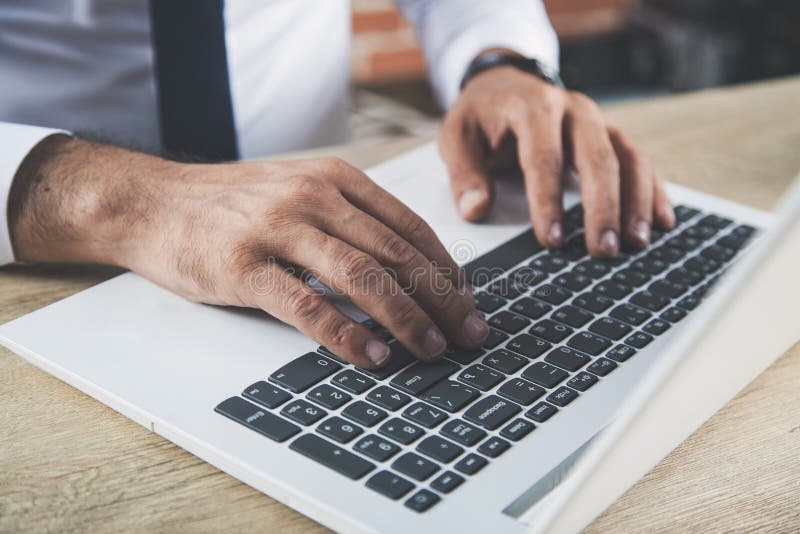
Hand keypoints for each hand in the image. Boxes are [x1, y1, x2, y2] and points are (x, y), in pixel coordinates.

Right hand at [9, 137, 488, 366]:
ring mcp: (277, 230)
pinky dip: (344, 334)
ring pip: (362, 278)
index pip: (409, 228)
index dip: (447, 269)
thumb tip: (408, 269)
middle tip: (471, 333)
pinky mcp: (244, 267)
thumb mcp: (300, 191)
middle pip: (397, 254)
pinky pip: (306, 305)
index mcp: (336, 179)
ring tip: (433, 349)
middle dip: (443, 299)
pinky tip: (372, 356)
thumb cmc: (234, 204)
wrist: (155, 203)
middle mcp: (313, 198)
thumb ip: (351, 221)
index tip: (469, 301)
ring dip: (406, 318)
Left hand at [439, 64, 675, 256]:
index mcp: (533, 107)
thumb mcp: (456, 138)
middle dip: (602, 208)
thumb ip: (464, 174)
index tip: (551, 240)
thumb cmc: (480, 117)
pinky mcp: (613, 135)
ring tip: (635, 244)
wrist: (504, 86)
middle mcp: (573, 110)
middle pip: (597, 158)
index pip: (544, 157)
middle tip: (602, 250)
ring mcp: (598, 121)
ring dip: (636, 203)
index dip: (548, 201)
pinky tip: (662, 222)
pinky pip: (641, 161)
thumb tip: (475, 211)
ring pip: (628, 159)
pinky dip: (654, 191)